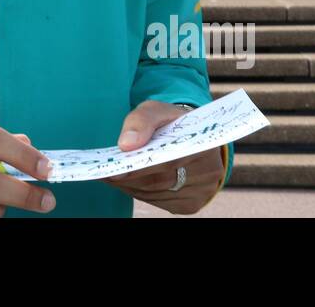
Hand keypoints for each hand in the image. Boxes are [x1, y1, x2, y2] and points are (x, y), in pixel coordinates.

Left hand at [103, 101, 223, 213]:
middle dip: (130, 177)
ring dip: (131, 185)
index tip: (115, 167)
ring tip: (111, 174)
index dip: (141, 166)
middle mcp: (209, 172)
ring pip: (156, 194)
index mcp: (205, 144)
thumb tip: (126, 145)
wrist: (191, 135)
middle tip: (105, 171)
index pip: (170, 160)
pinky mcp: (190, 204)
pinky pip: (158, 201)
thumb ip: (141, 121)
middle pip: (161, 181)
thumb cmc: (172, 121)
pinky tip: (127, 181)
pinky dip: (139, 192)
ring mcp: (202, 192)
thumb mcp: (156, 109)